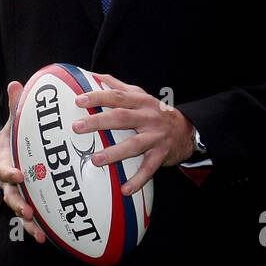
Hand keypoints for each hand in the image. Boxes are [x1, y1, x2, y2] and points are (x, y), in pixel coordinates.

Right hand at [0, 80, 46, 243]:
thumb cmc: (9, 139)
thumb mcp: (9, 123)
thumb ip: (14, 107)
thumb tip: (15, 82)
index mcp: (4, 163)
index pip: (5, 169)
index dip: (10, 172)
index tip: (18, 173)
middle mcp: (8, 183)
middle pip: (11, 197)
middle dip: (19, 205)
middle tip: (29, 212)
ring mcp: (16, 195)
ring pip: (20, 212)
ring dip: (29, 224)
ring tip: (40, 235)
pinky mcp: (25, 203)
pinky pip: (31, 219)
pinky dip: (38, 229)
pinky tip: (50, 240)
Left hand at [70, 73, 194, 195]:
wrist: (188, 130)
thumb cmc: (157, 112)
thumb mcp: (141, 95)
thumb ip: (119, 87)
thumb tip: (95, 76)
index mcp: (140, 101)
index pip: (117, 96)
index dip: (98, 97)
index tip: (79, 100)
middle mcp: (148, 117)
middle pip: (121, 118)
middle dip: (98, 122)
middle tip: (78, 127)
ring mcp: (155, 137)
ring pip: (134, 145)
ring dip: (114, 153)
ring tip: (96, 160)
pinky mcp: (161, 154)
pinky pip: (149, 168)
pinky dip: (137, 179)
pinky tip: (125, 189)